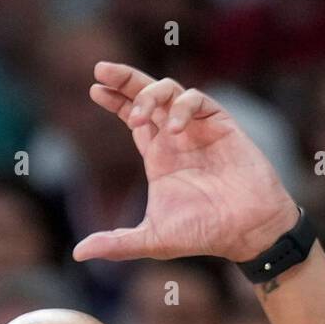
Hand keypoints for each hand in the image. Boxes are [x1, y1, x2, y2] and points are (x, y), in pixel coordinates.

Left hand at [72, 63, 298, 263]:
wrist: (246, 231)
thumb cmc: (203, 234)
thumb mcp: (152, 240)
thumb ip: (116, 243)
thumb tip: (78, 254)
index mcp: (159, 157)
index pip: (133, 118)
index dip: (116, 101)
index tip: (94, 89)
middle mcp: (176, 138)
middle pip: (147, 95)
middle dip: (124, 79)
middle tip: (101, 70)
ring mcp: (198, 129)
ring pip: (170, 90)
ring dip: (149, 95)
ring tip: (138, 117)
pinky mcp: (221, 125)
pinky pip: (197, 100)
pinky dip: (182, 108)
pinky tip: (174, 131)